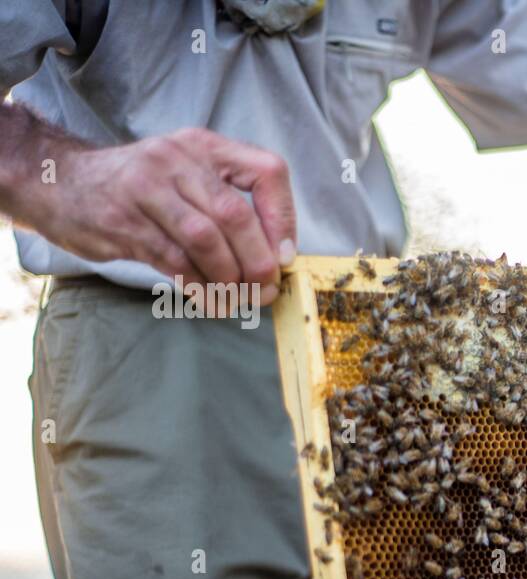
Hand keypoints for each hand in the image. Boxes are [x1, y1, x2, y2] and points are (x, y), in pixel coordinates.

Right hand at [34, 127, 295, 311]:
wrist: (59, 182)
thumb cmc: (140, 188)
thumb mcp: (186, 175)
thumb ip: (229, 205)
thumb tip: (277, 259)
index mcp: (204, 147)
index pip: (268, 172)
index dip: (284, 220)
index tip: (284, 256)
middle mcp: (177, 161)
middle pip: (237, 215)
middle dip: (258, 262)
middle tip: (264, 290)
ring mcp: (146, 189)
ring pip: (206, 240)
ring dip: (229, 278)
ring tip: (236, 298)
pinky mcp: (122, 222)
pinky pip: (173, 261)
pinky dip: (199, 286)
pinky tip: (208, 299)